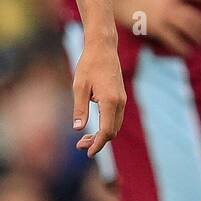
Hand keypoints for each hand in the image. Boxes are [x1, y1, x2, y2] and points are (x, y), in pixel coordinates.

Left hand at [72, 37, 125, 157]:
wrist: (102, 48)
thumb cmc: (88, 65)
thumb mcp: (79, 87)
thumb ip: (80, 109)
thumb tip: (78, 129)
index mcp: (110, 101)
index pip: (106, 131)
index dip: (97, 144)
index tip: (87, 152)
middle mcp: (120, 102)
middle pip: (112, 131)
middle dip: (98, 142)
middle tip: (80, 145)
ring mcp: (122, 100)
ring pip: (115, 126)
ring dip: (102, 135)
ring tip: (84, 139)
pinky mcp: (120, 97)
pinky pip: (115, 118)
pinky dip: (106, 127)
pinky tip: (93, 128)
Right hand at [115, 0, 200, 55]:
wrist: (119, 2)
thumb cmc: (134, 0)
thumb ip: (166, 1)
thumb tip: (179, 14)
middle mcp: (167, 4)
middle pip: (192, 13)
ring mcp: (162, 16)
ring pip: (187, 25)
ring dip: (198, 35)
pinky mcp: (155, 28)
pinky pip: (174, 39)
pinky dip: (182, 47)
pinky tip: (187, 51)